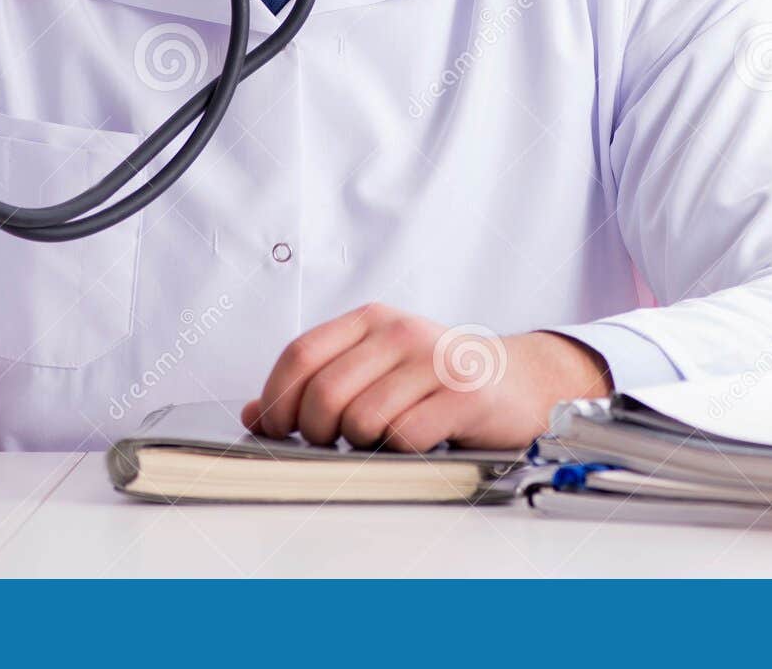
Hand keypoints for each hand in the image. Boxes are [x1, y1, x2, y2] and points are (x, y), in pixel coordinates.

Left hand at [240, 302, 611, 451]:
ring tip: (380, 438)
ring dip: (361, 444)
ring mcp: (433, 360)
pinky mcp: (464, 394)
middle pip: (325, 392)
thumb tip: (254, 412)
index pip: (301, 353)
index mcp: (371, 320)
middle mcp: (399, 332)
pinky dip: (399, 452)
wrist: (517, 382)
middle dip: (316, 431)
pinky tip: (414, 442)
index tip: (276, 427)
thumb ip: (317, 383)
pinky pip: (405, 436)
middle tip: (332, 442)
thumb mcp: (375, 367)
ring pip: (361, 419)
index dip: (278, 398)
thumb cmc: (437, 379)